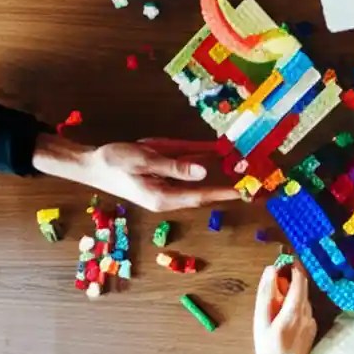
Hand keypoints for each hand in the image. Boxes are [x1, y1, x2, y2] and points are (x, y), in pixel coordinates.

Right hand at [32, 134, 241, 211]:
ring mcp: (168, 188)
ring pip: (201, 183)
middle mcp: (169, 196)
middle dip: (232, 188)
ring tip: (251, 173)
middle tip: (260, 187)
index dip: (227, 194)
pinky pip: (191, 171)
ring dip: (224, 177)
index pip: (202, 196)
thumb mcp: (144, 158)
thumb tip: (203, 171)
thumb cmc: (114, 161)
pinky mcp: (166, 178)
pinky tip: (225, 156)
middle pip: (206, 193)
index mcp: (163, 197)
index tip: (249, 192)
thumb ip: (175, 165)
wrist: (92, 163)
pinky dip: (208, 164)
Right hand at [252, 262, 315, 353]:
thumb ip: (266, 294)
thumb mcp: (261, 321)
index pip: (300, 281)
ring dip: (293, 295)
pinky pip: (304, 312)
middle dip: (292, 280)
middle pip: (303, 289)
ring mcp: (312, 323)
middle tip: (277, 278)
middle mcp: (308, 315)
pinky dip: (295, 308)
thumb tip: (271, 270)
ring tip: (276, 302)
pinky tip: (284, 317)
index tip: (286, 260)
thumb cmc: (266, 349)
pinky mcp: (312, 330)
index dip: (294, 267)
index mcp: (295, 311)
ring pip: (304, 301)